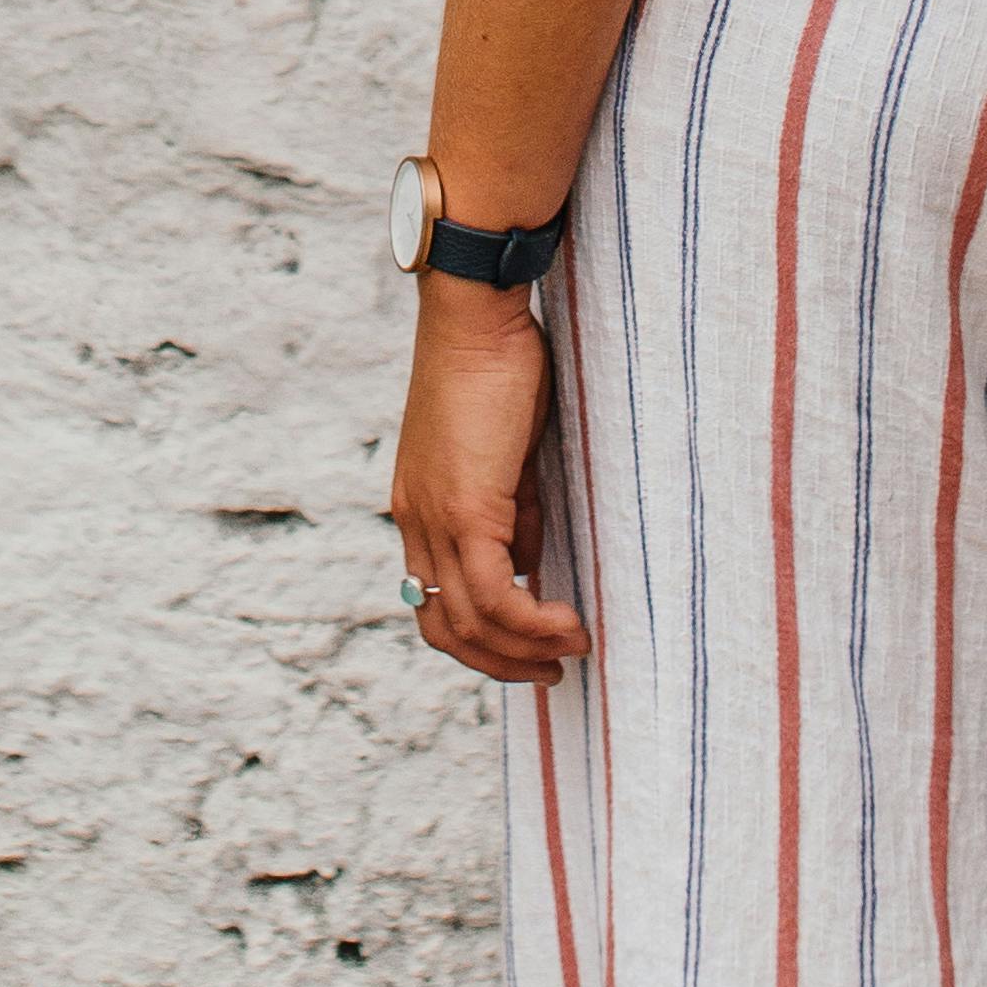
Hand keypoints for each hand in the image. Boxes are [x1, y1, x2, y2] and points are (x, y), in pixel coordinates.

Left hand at [392, 276, 583, 686]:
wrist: (475, 315)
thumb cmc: (498, 370)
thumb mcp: (505, 459)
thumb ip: (512, 518)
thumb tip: (527, 570)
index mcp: (418, 509)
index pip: (432, 601)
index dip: (477, 639)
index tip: (524, 648)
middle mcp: (415, 521)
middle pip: (442, 628)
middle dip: (498, 662)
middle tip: (548, 671)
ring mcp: (434, 517)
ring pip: (466, 621)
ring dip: (522, 651)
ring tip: (571, 649)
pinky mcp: (463, 507)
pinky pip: (491, 592)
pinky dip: (528, 623)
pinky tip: (565, 623)